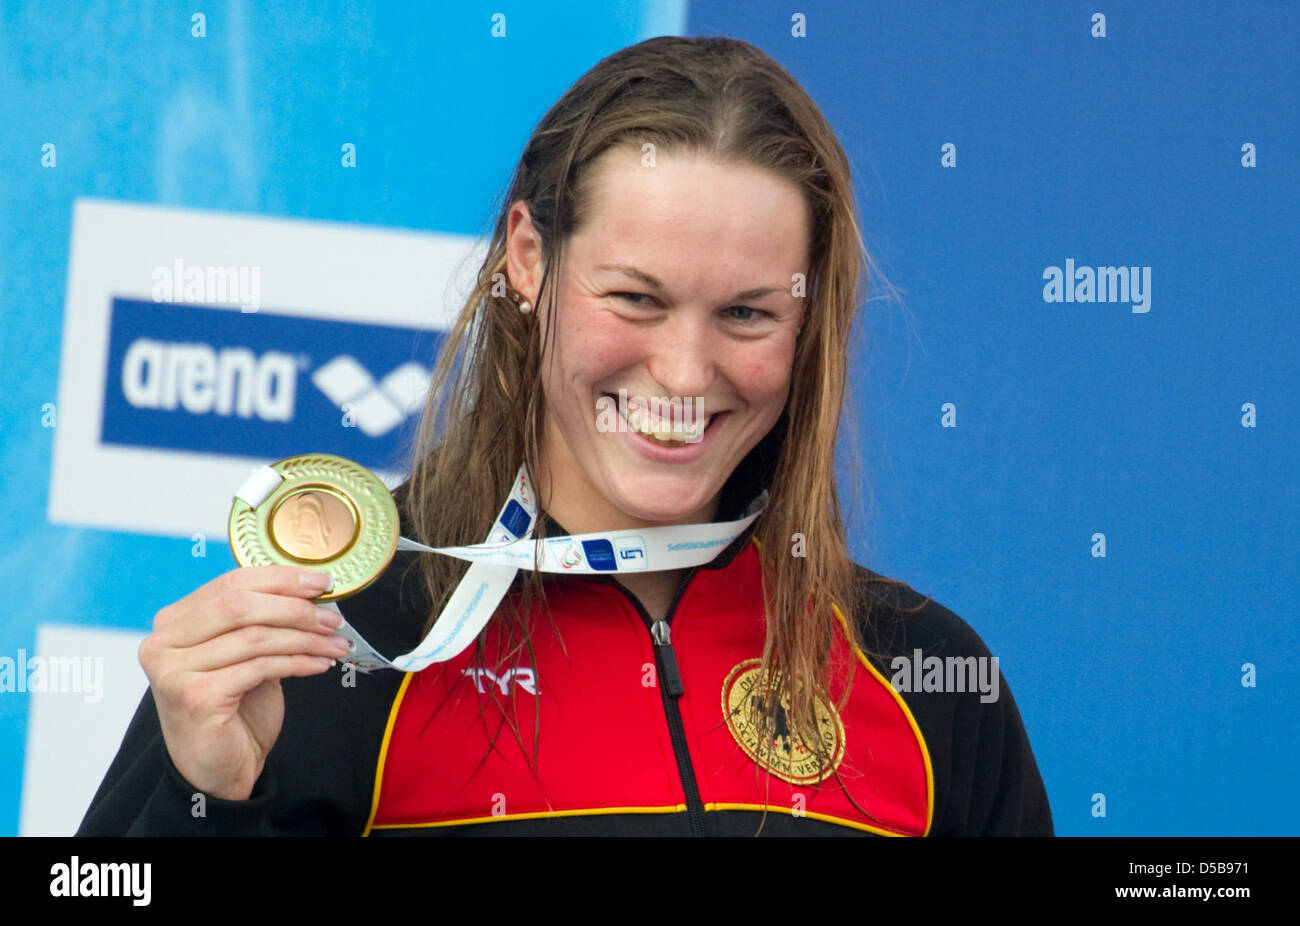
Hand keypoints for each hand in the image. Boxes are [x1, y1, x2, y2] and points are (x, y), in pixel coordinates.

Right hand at [138, 566, 350, 800]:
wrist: (217, 769)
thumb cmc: (233, 710)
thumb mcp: (245, 654)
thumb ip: (260, 621)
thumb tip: (311, 591)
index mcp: (174, 621)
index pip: (230, 583)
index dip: (280, 579)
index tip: (321, 582)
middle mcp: (163, 642)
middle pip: (240, 605)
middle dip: (296, 608)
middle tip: (333, 618)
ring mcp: (174, 670)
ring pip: (255, 636)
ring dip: (306, 638)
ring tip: (336, 644)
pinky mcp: (195, 696)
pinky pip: (260, 666)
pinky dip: (298, 662)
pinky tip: (320, 664)